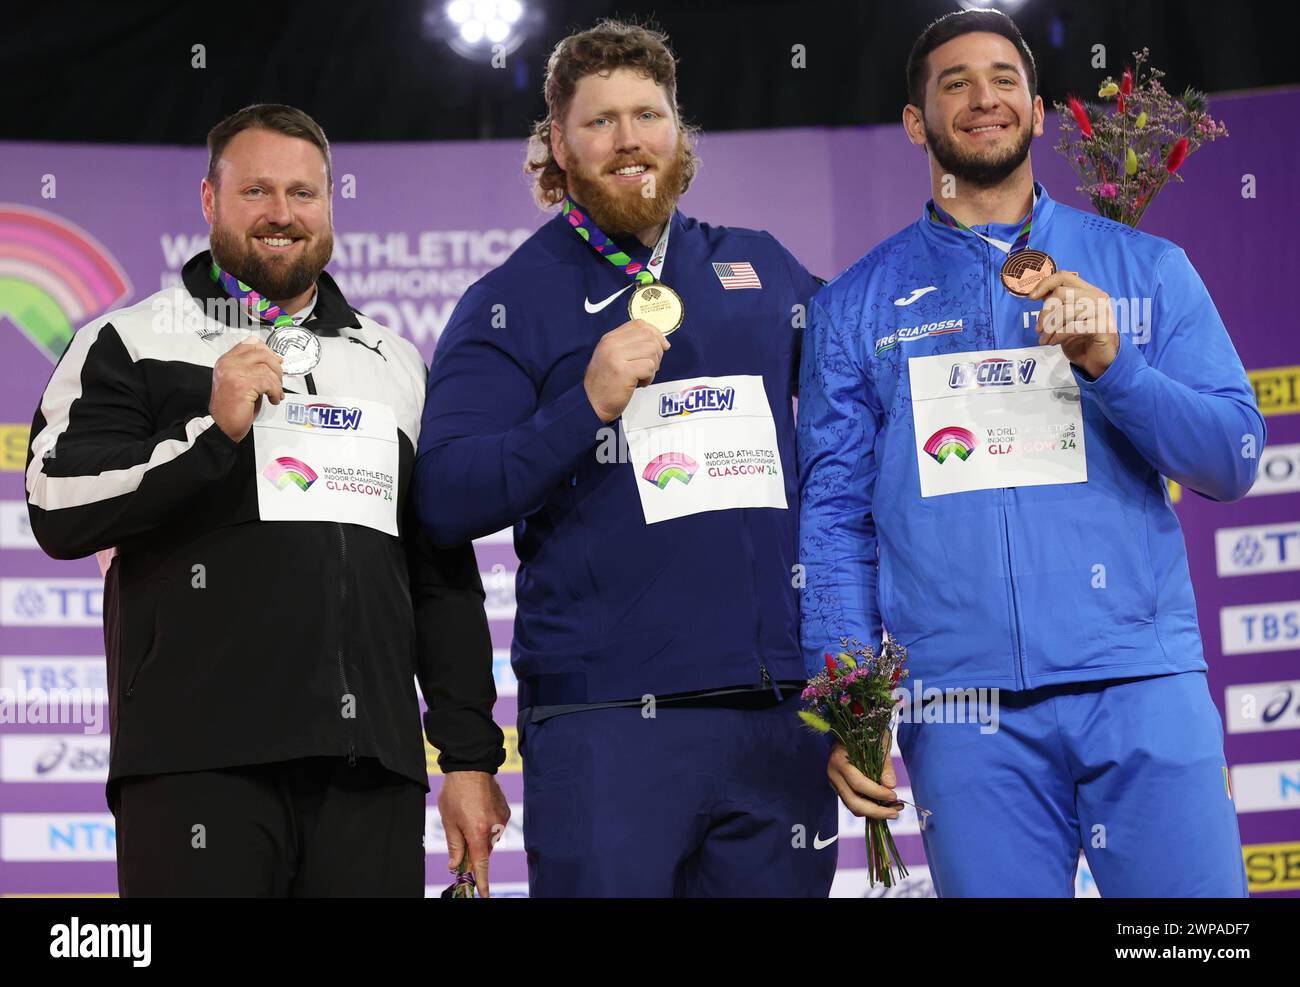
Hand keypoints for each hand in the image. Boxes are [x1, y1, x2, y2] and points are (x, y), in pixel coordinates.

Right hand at [209, 338, 284, 441]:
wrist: (221, 426)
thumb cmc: (232, 407)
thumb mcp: (242, 381)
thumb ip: (253, 368)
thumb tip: (275, 360)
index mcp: (227, 361)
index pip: (250, 343)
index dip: (267, 351)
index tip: (276, 361)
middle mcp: (228, 364)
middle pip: (262, 353)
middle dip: (276, 367)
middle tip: (278, 381)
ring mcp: (234, 373)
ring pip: (267, 368)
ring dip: (277, 383)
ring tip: (275, 393)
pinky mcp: (242, 384)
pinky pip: (268, 382)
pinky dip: (275, 392)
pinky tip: (272, 399)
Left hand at [437, 770, 510, 896]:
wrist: (471, 766)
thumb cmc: (456, 792)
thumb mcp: (449, 821)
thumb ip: (454, 845)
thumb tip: (455, 864)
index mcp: (478, 832)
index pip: (481, 865)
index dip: (482, 882)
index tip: (483, 895)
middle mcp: (494, 828)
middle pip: (484, 851)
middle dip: (474, 852)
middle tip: (461, 838)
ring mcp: (502, 819)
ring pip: (489, 839)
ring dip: (479, 836)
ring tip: (468, 815)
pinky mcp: (505, 811)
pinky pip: (495, 826)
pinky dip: (487, 825)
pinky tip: (478, 810)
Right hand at [583, 319, 670, 422]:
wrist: (591, 404)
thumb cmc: (607, 383)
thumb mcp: (614, 357)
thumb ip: (632, 346)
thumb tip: (662, 342)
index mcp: (610, 338)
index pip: (639, 324)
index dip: (655, 333)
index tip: (661, 346)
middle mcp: (611, 344)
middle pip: (648, 336)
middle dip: (657, 352)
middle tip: (650, 367)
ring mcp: (616, 356)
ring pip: (651, 351)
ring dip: (653, 366)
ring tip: (643, 376)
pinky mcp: (623, 371)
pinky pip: (649, 367)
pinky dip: (650, 377)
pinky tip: (640, 383)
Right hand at [827, 733, 900, 820]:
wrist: (851, 728)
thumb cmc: (866, 732)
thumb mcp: (879, 743)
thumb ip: (885, 765)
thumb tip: (891, 785)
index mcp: (839, 759)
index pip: (858, 783)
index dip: (877, 793)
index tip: (895, 796)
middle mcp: (834, 774)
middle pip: (853, 801)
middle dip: (876, 811)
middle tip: (896, 813)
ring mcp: (835, 782)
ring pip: (852, 806)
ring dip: (874, 812)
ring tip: (894, 810)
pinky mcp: (840, 787)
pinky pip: (854, 802)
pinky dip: (869, 807)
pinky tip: (884, 805)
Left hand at [1030, 271, 1118, 379]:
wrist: (1100, 359)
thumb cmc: (1082, 338)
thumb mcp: (1066, 318)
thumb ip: (1057, 304)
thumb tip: (1038, 293)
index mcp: (1089, 291)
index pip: (1064, 276)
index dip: (1045, 284)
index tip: (1031, 298)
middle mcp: (1097, 297)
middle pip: (1060, 293)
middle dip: (1044, 312)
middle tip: (1038, 328)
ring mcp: (1101, 311)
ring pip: (1064, 311)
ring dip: (1048, 328)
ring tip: (1044, 339)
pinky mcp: (1102, 327)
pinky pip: (1071, 327)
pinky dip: (1057, 336)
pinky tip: (1052, 342)